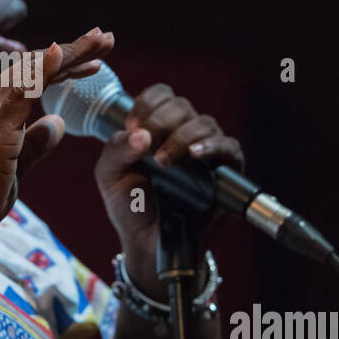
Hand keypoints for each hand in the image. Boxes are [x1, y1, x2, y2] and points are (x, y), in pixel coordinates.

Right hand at [0, 28, 114, 251]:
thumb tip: (59, 122)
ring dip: (70, 53)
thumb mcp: (12, 169)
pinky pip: (21, 91)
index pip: (29, 80)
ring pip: (33, 72)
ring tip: (103, 40)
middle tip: (106, 38)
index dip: (61, 67)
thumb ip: (34, 145)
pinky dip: (44, 70)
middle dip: (72, 51)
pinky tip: (63, 53)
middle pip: (34, 67)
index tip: (92, 62)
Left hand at [93, 78, 244, 300]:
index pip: (160, 96)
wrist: (148, 243)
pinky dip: (212, 146)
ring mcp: (206, 151)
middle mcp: (182, 134)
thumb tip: (142, 135)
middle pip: (181, 106)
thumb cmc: (130, 206)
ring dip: (181, 137)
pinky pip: (228, 147)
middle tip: (147, 147)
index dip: (147, 104)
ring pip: (204, 123)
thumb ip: (116, 150)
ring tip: (164, 161)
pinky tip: (195, 154)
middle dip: (161, 121)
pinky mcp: (225, 171)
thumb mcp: (110, 176)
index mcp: (155, 128)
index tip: (133, 126)